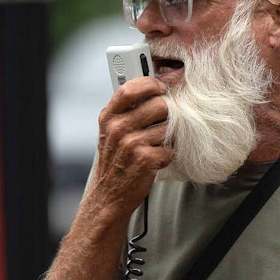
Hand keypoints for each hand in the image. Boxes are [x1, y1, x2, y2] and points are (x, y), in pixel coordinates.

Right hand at [88, 76, 170, 215]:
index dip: (150, 83)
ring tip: (154, 147)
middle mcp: (118, 128)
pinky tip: (156, 160)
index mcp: (108, 117)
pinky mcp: (146, 159)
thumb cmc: (115, 162)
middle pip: (159, 105)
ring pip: (167, 127)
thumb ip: (127, 111)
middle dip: (167, 114)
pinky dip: (168, 155)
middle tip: (162, 124)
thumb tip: (154, 90)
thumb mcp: (111, 132)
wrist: (108, 196)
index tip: (161, 87)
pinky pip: (170, 148)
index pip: (130, 88)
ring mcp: (131, 144)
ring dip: (166, 138)